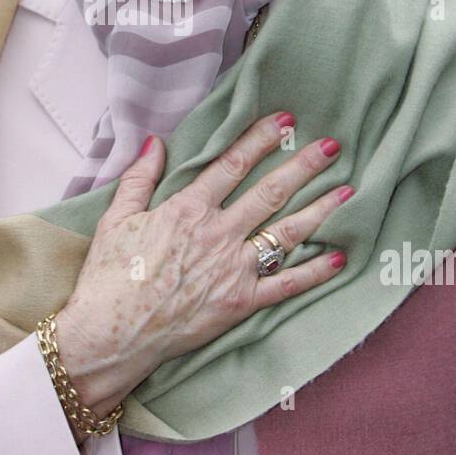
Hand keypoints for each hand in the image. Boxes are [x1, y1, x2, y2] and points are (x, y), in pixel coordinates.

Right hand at [55, 112, 349, 424]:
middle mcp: (218, 234)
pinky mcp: (240, 303)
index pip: (233, 164)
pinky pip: (285, 285)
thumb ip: (139, 178)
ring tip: (346, 191)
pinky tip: (338, 258)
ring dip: (319, 209)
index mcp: (188, 209)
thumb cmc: (109, 276)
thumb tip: (155, 141)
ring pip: (286, 233)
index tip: (285, 121)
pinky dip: (314, 272)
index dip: (260, 139)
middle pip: (270, 192)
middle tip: (331, 146)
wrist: (111, 333)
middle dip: (303, 166)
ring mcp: (233, 269)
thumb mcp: (115, 218)